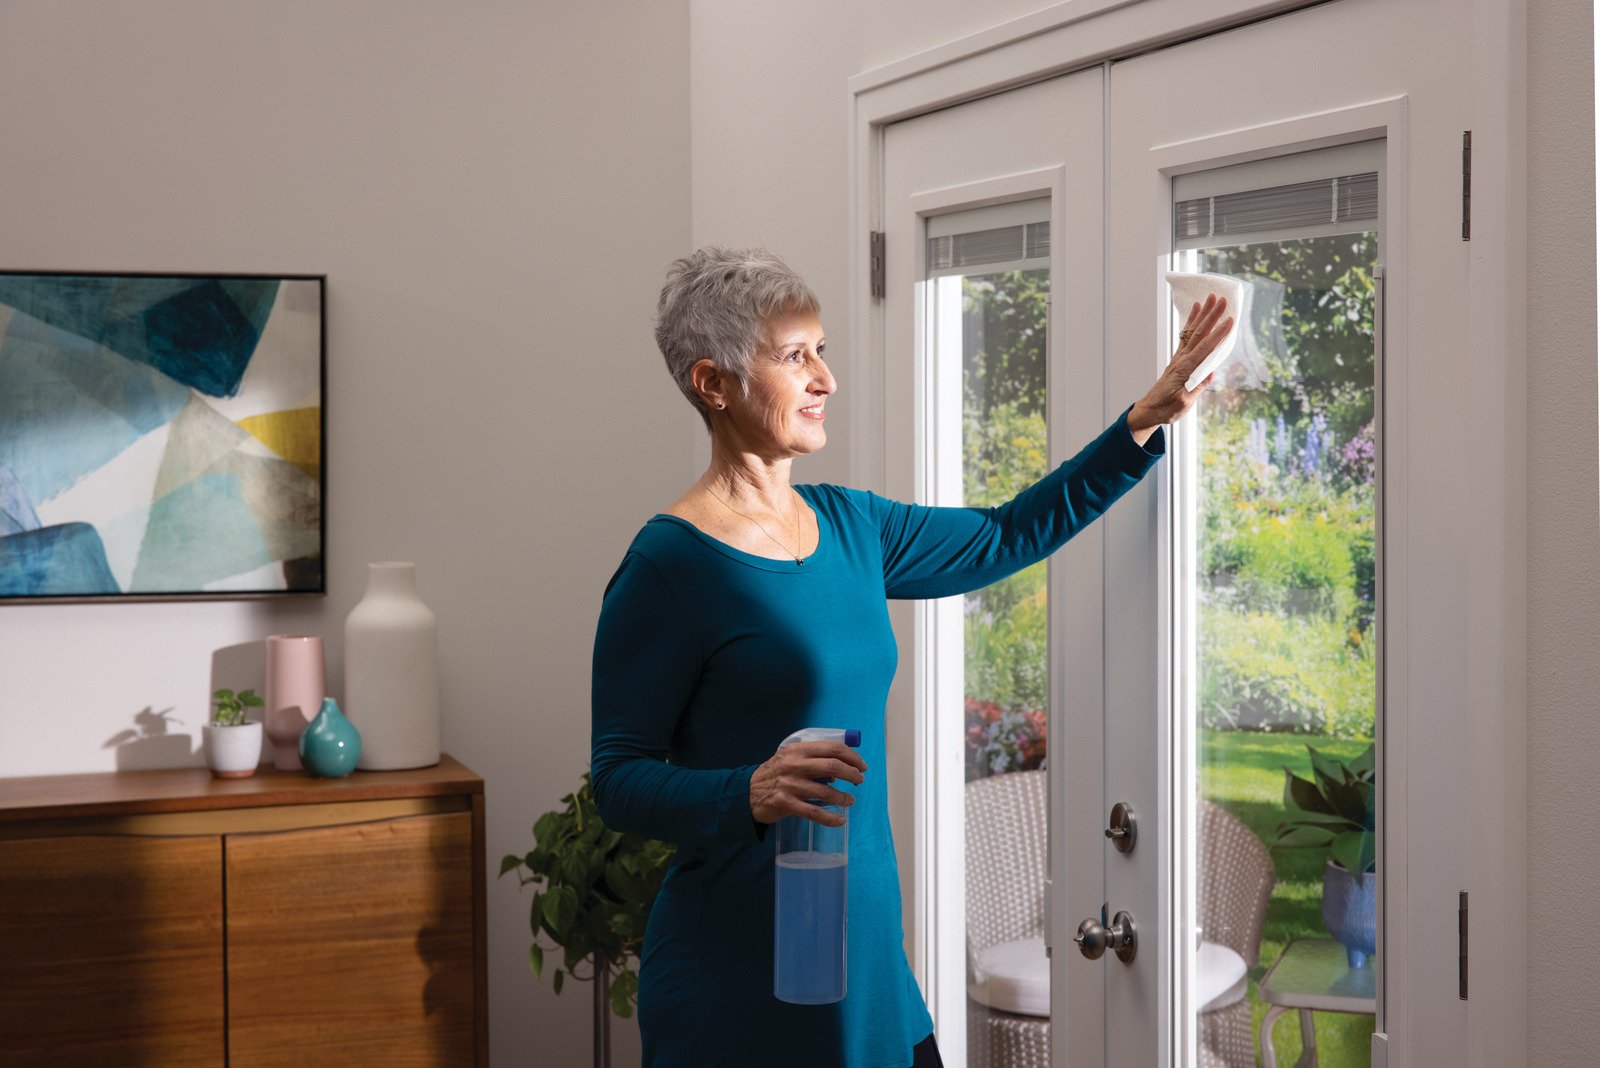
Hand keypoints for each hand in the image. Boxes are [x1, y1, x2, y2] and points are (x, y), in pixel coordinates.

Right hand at [750, 741, 867, 827]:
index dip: (851, 756)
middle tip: (859, 780)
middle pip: (833, 766)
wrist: (746, 793)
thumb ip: (812, 761)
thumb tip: (838, 773)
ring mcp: (789, 784)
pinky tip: (840, 820)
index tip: (861, 765)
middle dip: (852, 774)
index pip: (832, 748)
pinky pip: (814, 812)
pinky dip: (830, 818)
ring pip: (826, 791)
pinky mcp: (785, 803)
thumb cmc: (774, 774)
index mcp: (797, 750)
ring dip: (843, 797)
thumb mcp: (789, 759)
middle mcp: (794, 765)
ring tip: (850, 800)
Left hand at [1126, 294, 1233, 445]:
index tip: (1230, 320)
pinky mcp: (1178, 358)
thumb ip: (1197, 387)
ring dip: (1203, 314)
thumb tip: (1211, 373)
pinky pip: (1186, 336)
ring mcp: (1179, 357)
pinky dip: (1192, 321)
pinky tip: (1196, 309)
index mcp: (1185, 369)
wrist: (1149, 410)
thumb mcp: (1184, 403)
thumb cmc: (1166, 409)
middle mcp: (1181, 359)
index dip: (1218, 334)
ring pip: (1192, 331)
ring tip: (1210, 297)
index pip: (1205, 348)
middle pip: (1199, 333)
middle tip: (1222, 299)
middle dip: (1211, 316)